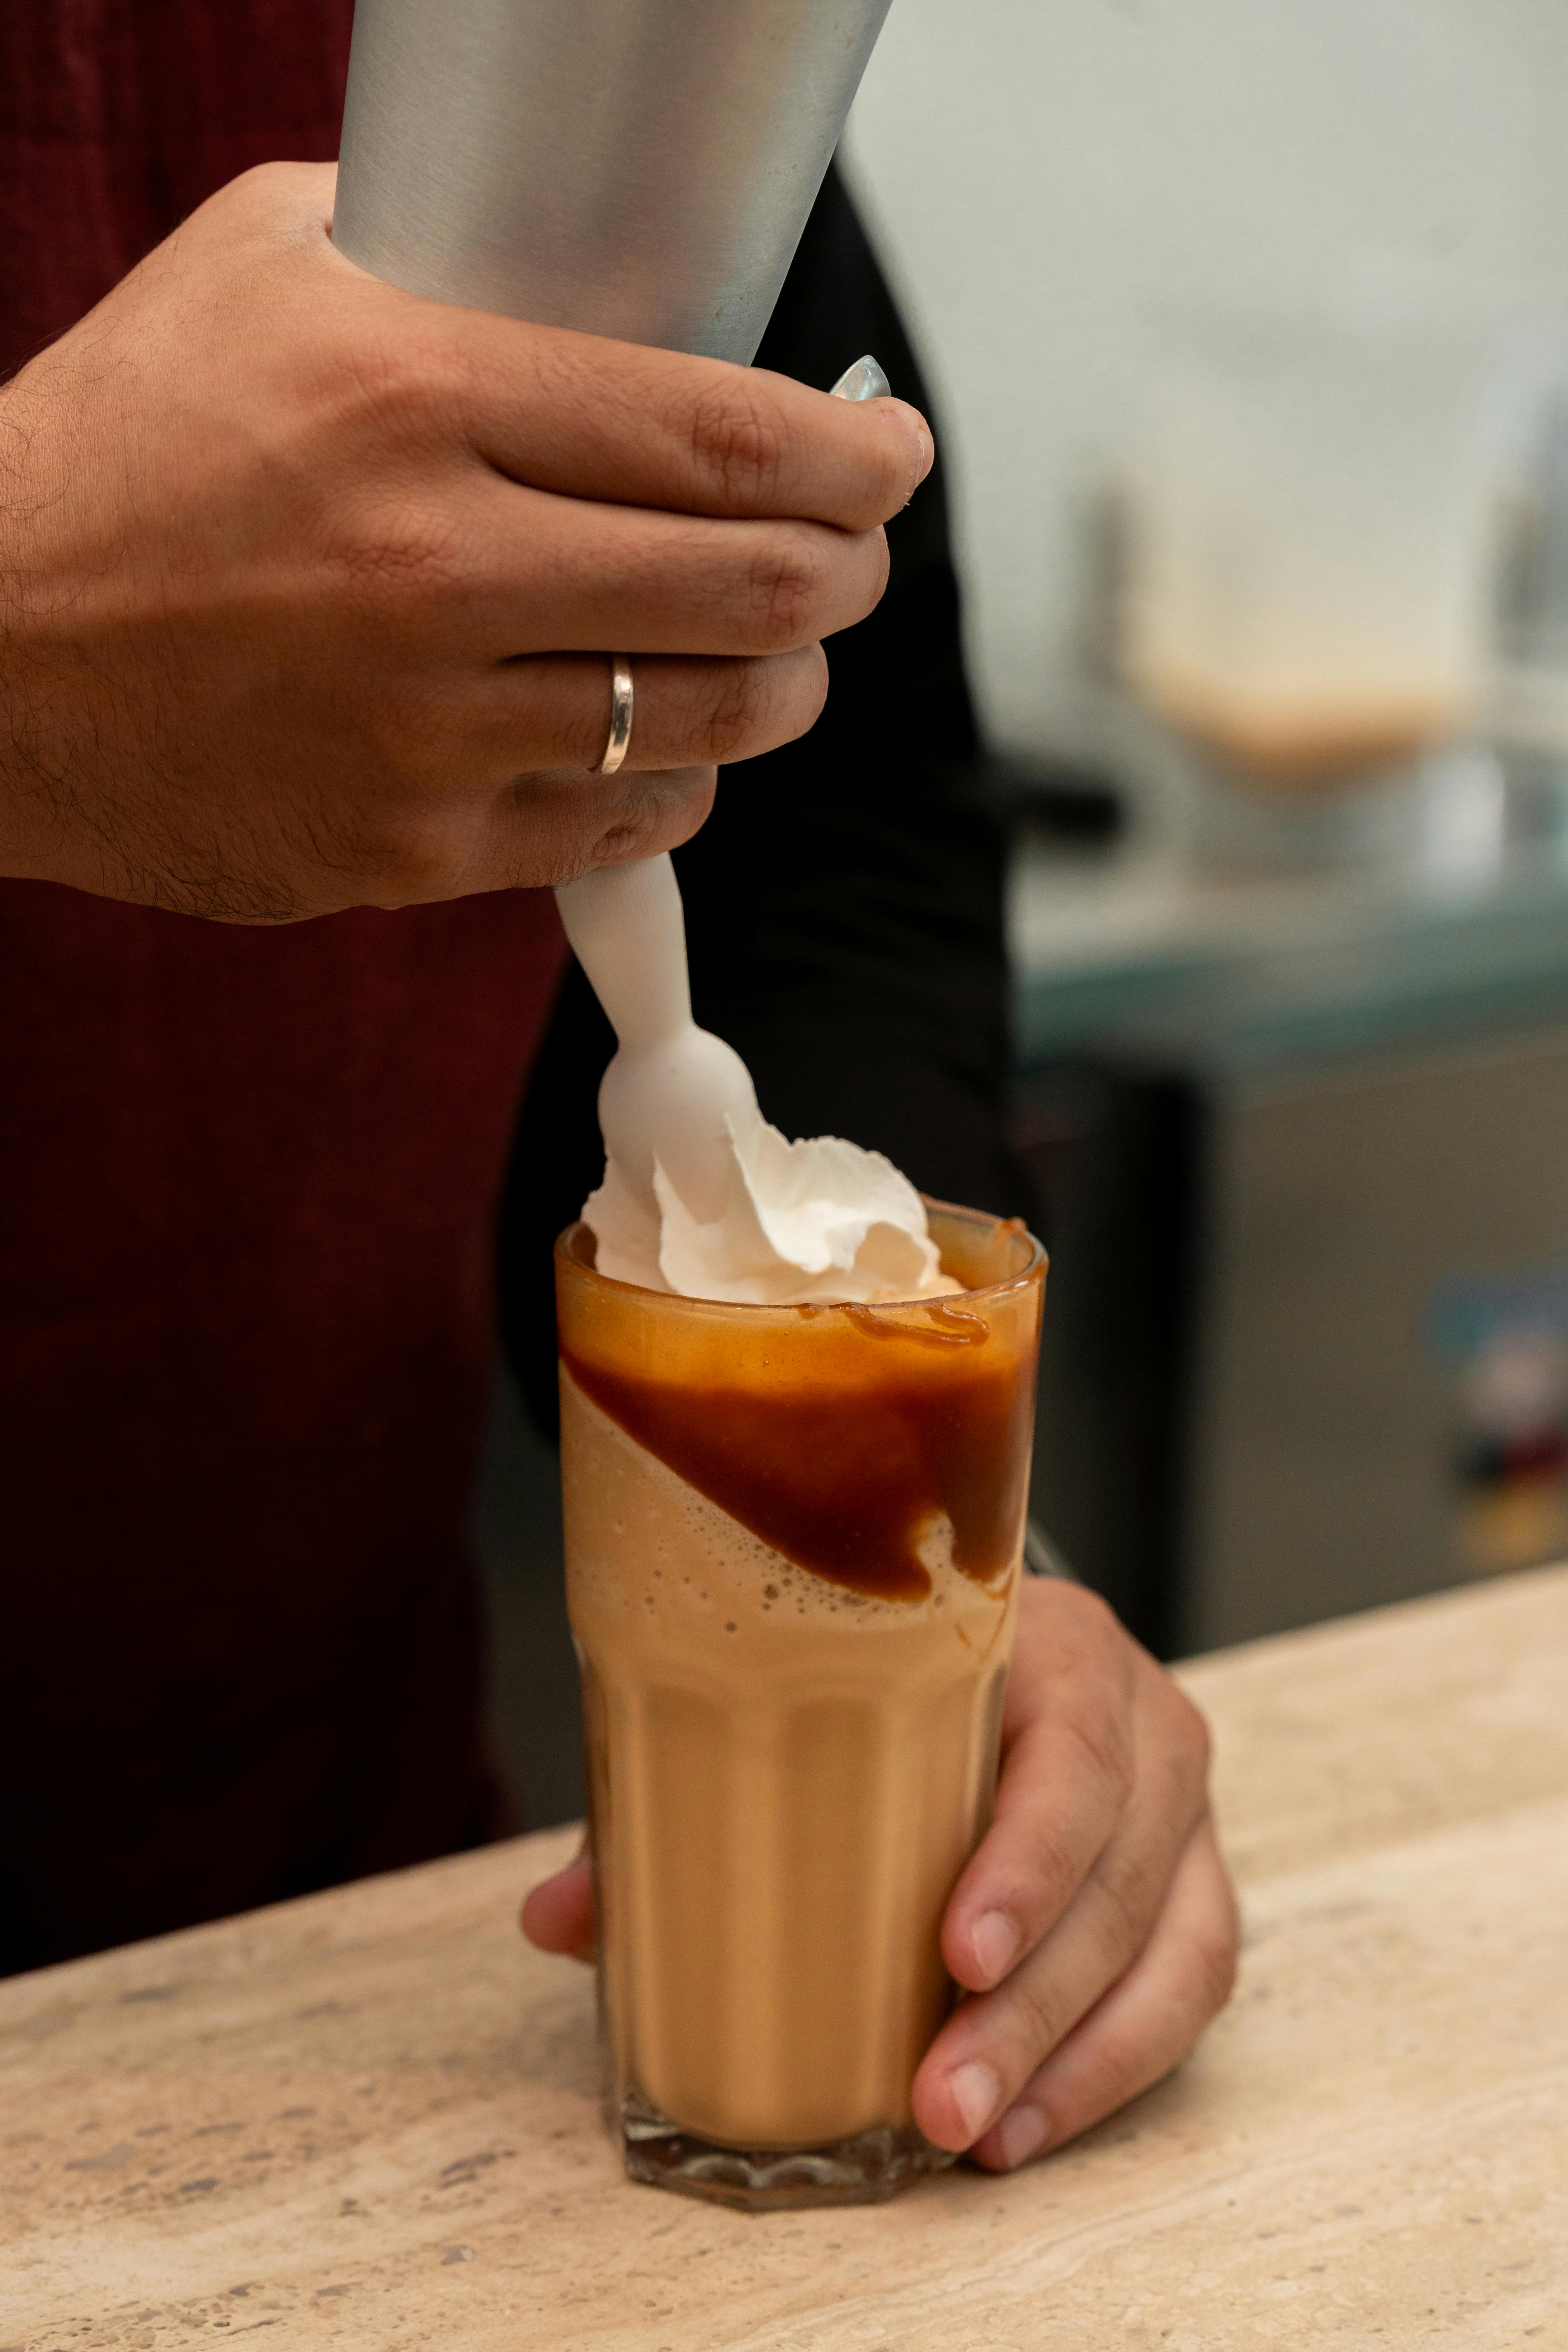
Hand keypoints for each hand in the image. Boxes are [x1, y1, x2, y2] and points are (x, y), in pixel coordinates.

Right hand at [0, 163, 928, 921]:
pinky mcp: (407, 853)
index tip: (892, 459)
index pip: (726, 437)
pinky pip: (616, 825)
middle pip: (756, 592)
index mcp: (415, 407)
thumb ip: (441, 258)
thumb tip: (605, 277)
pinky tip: (655, 738)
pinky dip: (670, 779)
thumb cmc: (120, 448)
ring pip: (713, 727)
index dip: (856, 457)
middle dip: (846, 574)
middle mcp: (435, 579)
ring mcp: (424, 736)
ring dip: (780, 685)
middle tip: (849, 555)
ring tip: (773, 647)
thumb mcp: (258, 272)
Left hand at [521, 1577, 1237, 2169]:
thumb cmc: (883, 1684)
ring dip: (1071, 2055)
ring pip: (1168, 1944)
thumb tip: (558, 1917)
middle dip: (1030, 2003)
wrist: (997, 1652)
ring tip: (974, 2135)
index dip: (1028, 1854)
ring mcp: (1182, 1810)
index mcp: (1055, 1650)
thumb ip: (685, 1803)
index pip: (1073, 1747)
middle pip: (1117, 1869)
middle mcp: (1143, 1719)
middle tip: (937, 2097)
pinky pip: (1185, 1989)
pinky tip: (1024, 2128)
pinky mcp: (1193, 1886)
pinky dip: (1109, 2070)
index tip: (959, 1949)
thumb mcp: (803, 1708)